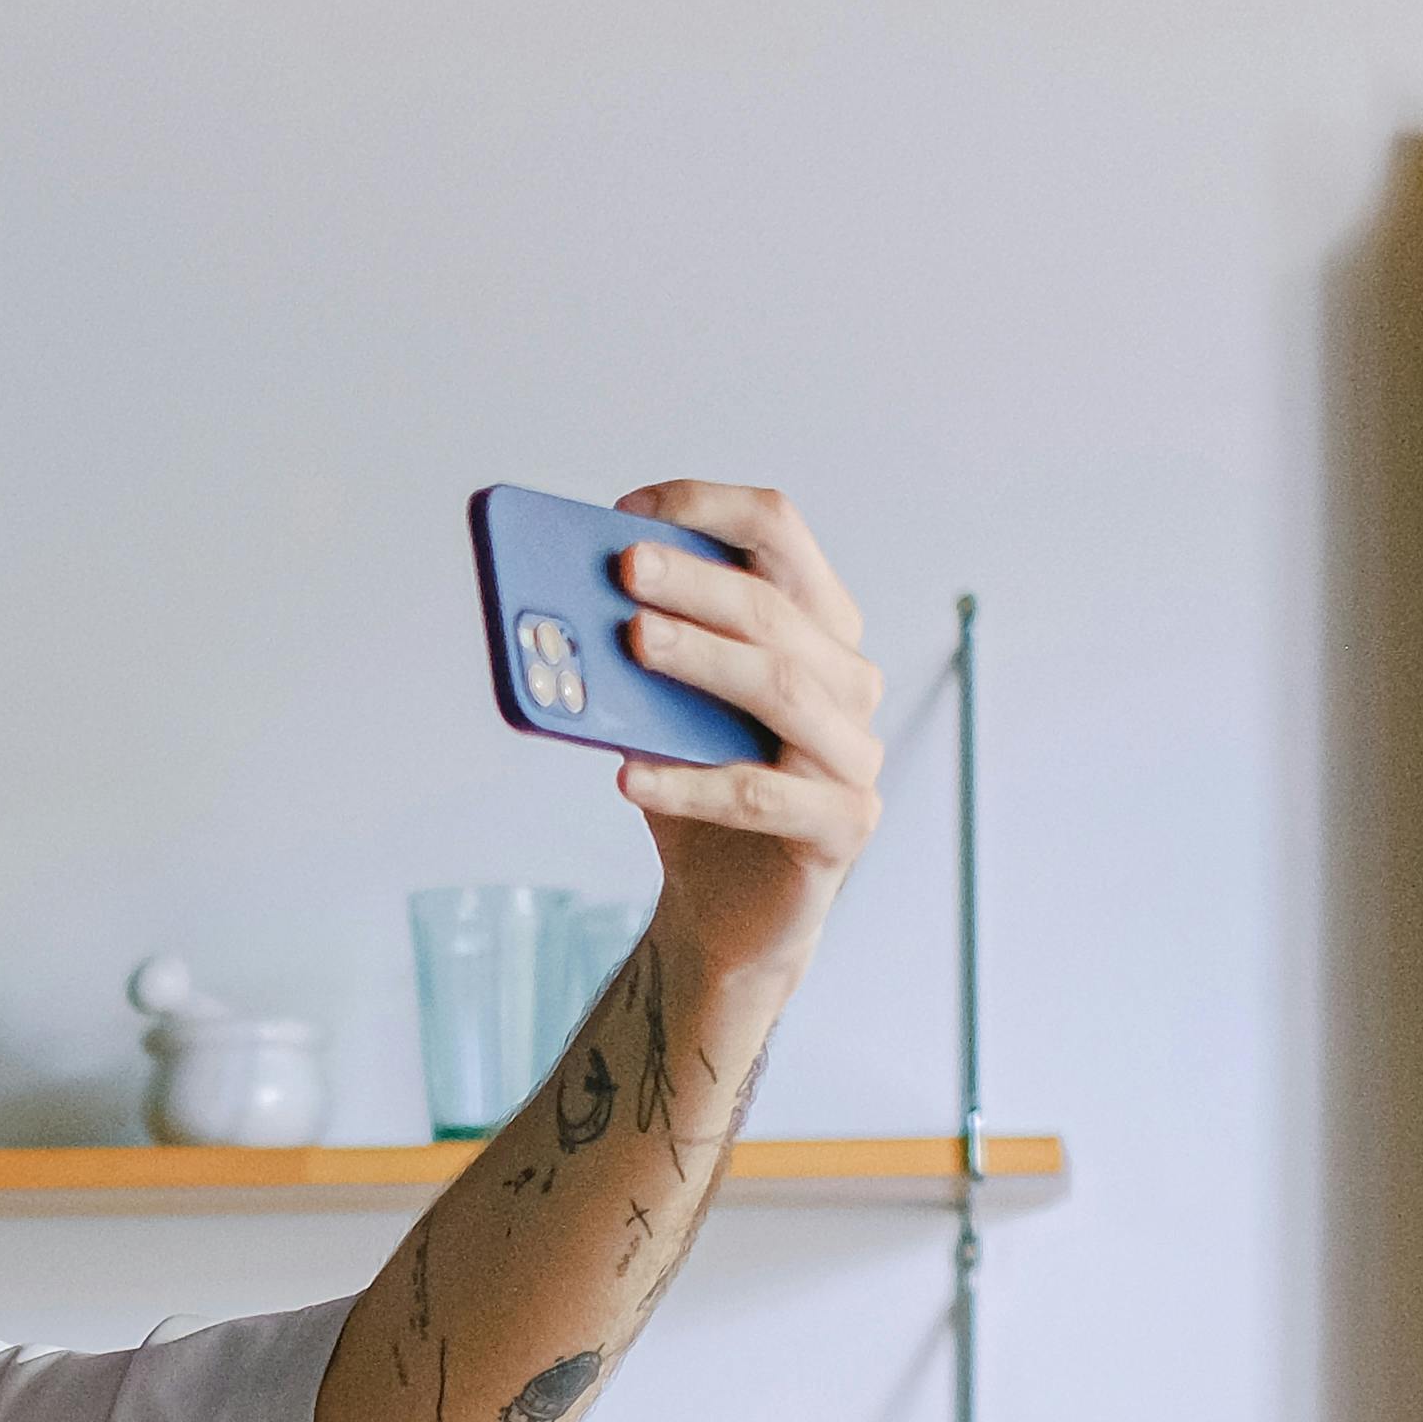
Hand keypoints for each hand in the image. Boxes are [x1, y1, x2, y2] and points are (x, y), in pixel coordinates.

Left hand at [605, 480, 885, 991]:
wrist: (727, 911)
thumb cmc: (699, 788)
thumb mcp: (667, 707)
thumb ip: (644, 654)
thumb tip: (568, 607)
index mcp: (818, 625)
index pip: (779, 534)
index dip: (707, 509)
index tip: (627, 511)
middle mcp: (850, 679)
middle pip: (775, 611)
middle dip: (696, 582)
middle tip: (625, 568)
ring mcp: (854, 754)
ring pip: (782, 688)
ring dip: (703, 658)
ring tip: (631, 642)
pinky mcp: (843, 826)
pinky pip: (761, 795)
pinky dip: (690, 782)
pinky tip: (627, 776)